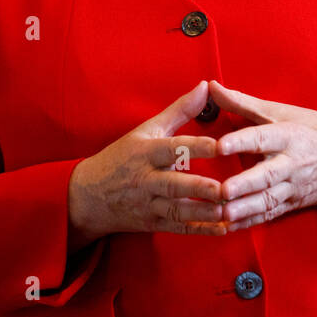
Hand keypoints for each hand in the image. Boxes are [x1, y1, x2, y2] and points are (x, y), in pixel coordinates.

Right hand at [68, 80, 225, 247]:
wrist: (88, 196)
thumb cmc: (121, 157)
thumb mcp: (146, 130)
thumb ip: (179, 110)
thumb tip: (206, 86)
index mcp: (145, 153)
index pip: (171, 149)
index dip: (194, 147)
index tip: (218, 146)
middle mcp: (145, 180)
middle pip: (173, 185)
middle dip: (198, 188)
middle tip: (225, 189)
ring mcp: (148, 204)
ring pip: (176, 211)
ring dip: (203, 214)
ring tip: (228, 211)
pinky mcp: (152, 223)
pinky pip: (178, 228)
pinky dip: (200, 231)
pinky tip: (223, 229)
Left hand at [210, 80, 316, 231]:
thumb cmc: (312, 129)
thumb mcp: (280, 112)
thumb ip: (242, 102)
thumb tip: (211, 87)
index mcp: (288, 135)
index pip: (263, 137)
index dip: (241, 141)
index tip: (220, 145)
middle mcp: (291, 163)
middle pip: (268, 174)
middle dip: (245, 184)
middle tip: (223, 190)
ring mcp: (293, 186)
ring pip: (269, 199)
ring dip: (246, 209)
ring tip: (224, 214)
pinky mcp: (292, 203)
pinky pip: (270, 214)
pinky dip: (250, 221)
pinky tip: (229, 226)